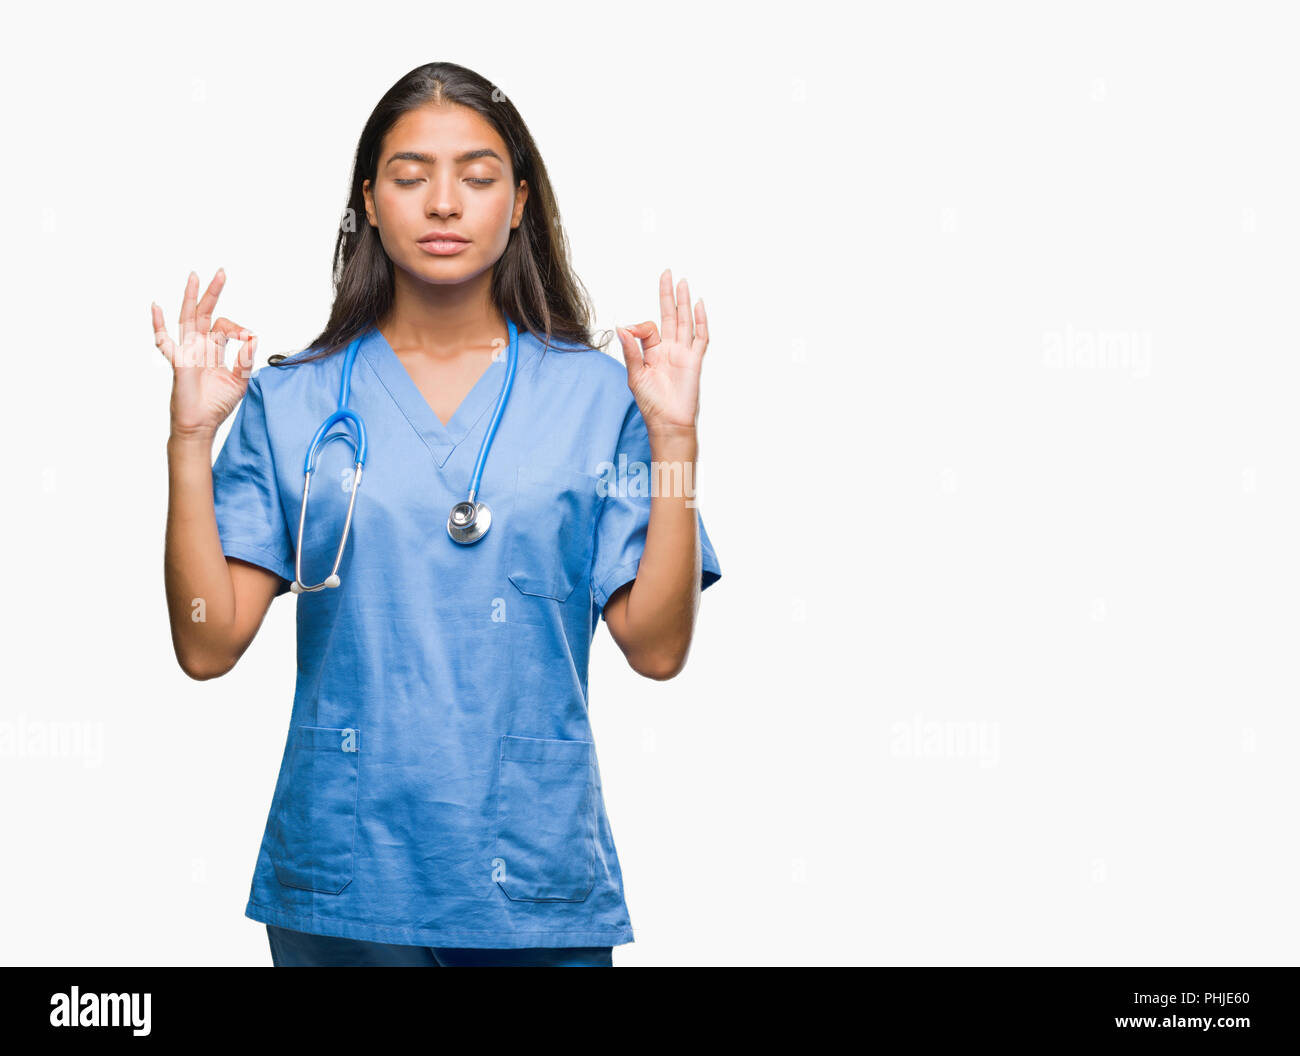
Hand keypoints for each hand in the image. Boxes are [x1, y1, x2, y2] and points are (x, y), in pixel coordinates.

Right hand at [152, 269, 257, 437]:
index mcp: (213, 349)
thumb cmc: (217, 404)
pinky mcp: (178, 362)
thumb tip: (253, 338)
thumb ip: (245, 360)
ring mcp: (186, 351)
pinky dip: (158, 324)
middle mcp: (199, 346)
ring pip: (187, 318)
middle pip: (204, 312)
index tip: (247, 337)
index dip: (238, 329)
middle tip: (221, 272)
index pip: (224, 327)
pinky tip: (156, 306)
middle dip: (212, 292)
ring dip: (190, 297)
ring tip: (194, 276)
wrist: (201, 425)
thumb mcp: (239, 381)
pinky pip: (165, 341)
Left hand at [616, 269, 708, 434]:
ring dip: (684, 302)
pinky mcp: (695, 360)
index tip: (630, 330)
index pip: (649, 327)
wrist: (668, 422)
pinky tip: (699, 306)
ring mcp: (683, 353)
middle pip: (670, 315)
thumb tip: (622, 327)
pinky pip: (700, 337)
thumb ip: (630, 351)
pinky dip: (700, 321)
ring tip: (682, 283)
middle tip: (667, 274)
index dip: (639, 325)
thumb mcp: (635, 376)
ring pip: (685, 322)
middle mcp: (669, 349)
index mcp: (652, 351)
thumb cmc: (651, 403)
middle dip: (668, 295)